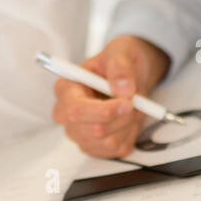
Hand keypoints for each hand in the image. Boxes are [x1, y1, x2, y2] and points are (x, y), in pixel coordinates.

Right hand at [51, 35, 169, 158]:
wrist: (130, 74)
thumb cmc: (119, 60)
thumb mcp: (120, 52)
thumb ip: (120, 67)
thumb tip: (122, 89)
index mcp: (65, 89)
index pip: (76, 111)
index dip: (103, 112)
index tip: (127, 103)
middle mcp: (66, 114)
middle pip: (94, 131)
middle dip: (122, 118)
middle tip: (136, 102)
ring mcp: (80, 133)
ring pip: (109, 142)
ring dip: (128, 124)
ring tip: (132, 106)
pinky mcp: (95, 146)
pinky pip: (118, 149)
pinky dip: (130, 133)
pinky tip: (128, 118)